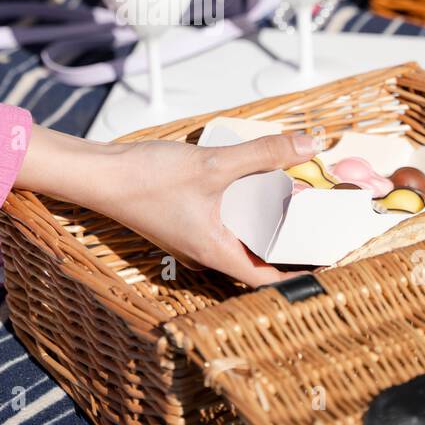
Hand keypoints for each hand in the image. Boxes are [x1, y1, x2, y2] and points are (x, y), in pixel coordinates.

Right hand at [15, 126, 317, 286]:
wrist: (99, 174)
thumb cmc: (148, 178)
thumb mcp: (214, 164)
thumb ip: (264, 153)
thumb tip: (309, 146)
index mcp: (215, 252)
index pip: (267, 279)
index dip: (299, 273)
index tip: (325, 260)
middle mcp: (204, 253)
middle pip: (255, 260)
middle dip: (285, 245)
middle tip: (314, 223)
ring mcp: (191, 239)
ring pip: (237, 241)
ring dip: (262, 226)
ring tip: (290, 202)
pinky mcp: (181, 222)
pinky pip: (220, 226)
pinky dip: (241, 213)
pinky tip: (248, 185)